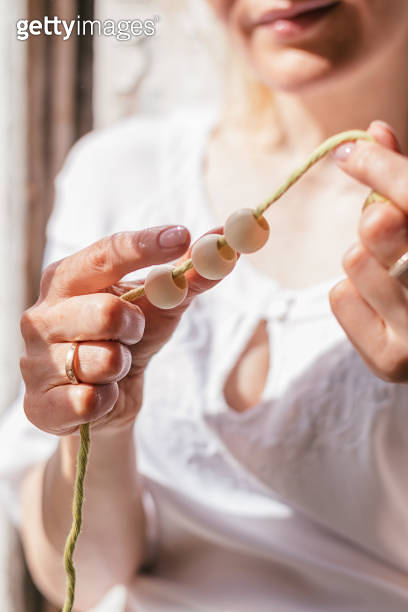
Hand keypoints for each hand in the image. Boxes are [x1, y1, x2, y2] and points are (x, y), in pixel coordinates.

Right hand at [21, 225, 229, 436]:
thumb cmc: (128, 338)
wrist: (108, 396)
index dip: (143, 247)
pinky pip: (90, 402)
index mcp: (66, 279)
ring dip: (122, 367)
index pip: (104, 254)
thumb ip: (187, 276)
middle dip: (134, 326)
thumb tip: (226, 241)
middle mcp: (41, 315)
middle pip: (107, 312)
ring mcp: (35, 360)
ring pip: (102, 362)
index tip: (183, 237)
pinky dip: (108, 399)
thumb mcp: (158, 305)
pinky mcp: (39, 405)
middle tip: (132, 331)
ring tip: (113, 366)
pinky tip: (101, 394)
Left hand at [330, 120, 407, 382]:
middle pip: (382, 228)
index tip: (353, 148)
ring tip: (390, 277)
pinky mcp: (390, 363)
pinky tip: (379, 307)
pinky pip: (339, 297)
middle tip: (378, 217)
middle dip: (376, 217)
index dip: (384, 169)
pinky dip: (352, 294)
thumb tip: (372, 131)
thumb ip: (401, 181)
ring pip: (355, 261)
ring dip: (363, 260)